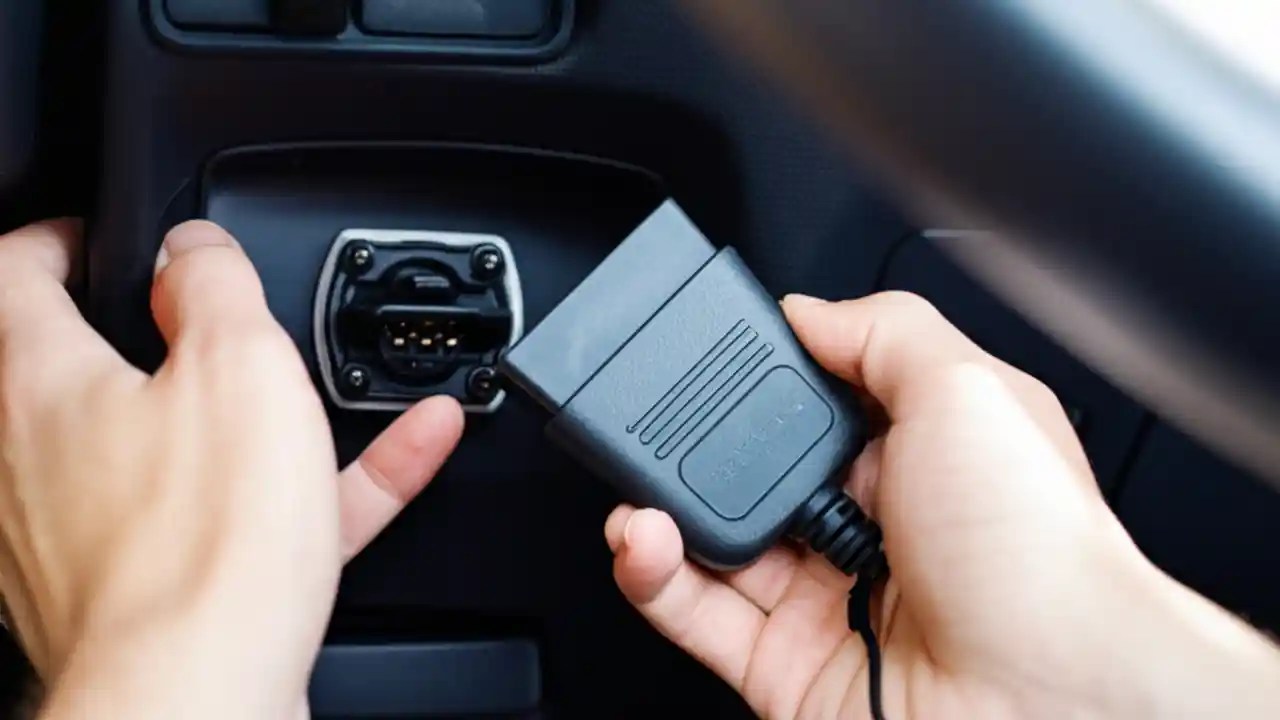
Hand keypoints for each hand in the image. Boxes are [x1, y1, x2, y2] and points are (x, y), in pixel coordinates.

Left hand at [0, 220, 463, 717]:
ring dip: (249, 412)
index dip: (57, 237)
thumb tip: (193, 247)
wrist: (198, 700)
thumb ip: (212, 283)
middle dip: (154, 333)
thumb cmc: (202, 547)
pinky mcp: (142, 593)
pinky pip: (231, 516)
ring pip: (172, 447)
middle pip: (83, 366)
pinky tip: (398, 460)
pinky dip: (301, 486)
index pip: (11, 275)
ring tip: (325, 389)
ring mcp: (78, 535)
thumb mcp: (237, 364)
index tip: (100, 234)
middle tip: (210, 314)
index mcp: (41, 384)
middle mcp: (35, 459)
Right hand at [606, 292, 1279, 718]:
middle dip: (700, 450)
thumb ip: (882, 332)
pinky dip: (652, 577)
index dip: (766, 380)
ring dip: (659, 512)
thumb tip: (805, 309)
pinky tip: (642, 538)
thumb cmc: (1039, 553)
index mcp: (919, 456)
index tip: (714, 358)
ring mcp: (822, 600)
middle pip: (755, 477)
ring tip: (638, 485)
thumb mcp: (970, 389)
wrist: (1048, 700)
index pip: (817, 403)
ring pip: (712, 548)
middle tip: (667, 426)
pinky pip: (695, 617)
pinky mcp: (781, 666)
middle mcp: (870, 527)